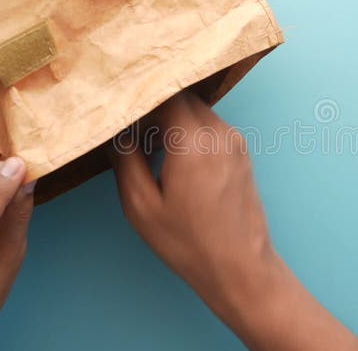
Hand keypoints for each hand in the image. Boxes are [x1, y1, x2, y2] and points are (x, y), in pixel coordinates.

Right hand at [112, 93, 357, 350]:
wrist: (240, 266)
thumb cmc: (188, 242)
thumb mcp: (141, 206)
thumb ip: (125, 160)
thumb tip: (117, 132)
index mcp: (192, 140)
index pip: (164, 91)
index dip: (138, 94)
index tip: (118, 104)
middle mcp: (218, 131)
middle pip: (181, 97)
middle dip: (153, 106)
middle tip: (128, 127)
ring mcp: (234, 140)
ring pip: (196, 110)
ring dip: (171, 120)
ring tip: (147, 147)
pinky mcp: (240, 152)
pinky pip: (209, 127)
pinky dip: (188, 132)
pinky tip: (171, 159)